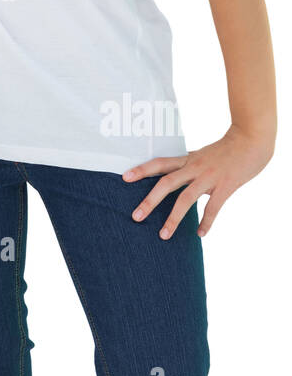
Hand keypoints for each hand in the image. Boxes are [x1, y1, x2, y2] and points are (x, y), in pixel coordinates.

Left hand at [123, 123, 273, 237]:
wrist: (251, 140)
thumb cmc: (226, 149)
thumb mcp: (202, 155)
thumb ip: (188, 166)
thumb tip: (174, 177)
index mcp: (187, 159)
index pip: (159, 163)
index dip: (141, 170)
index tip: (124, 178)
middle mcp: (194, 167)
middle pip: (166, 183)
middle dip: (149, 201)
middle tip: (135, 217)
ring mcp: (209, 177)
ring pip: (186, 198)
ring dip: (173, 218)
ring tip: (163, 235)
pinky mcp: (226, 186)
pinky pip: (213, 207)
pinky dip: (206, 222)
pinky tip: (200, 234)